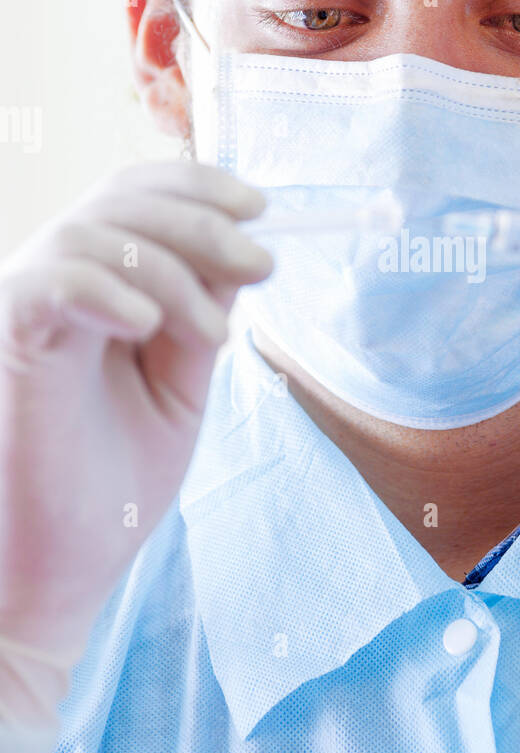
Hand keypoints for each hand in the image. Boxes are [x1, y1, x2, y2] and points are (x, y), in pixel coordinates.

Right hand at [0, 162, 271, 661]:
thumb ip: (202, 315)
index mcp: (96, 284)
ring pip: (93, 233)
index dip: (195, 186)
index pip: (135, 196)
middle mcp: (54, 282)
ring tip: (215, 337)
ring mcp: (26, 308)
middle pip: (120, 201)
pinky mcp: (8, 340)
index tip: (260, 207)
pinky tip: (148, 324)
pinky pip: (53, 283)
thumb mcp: (180, 385)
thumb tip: (241, 251)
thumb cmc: (114, 483)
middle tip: (262, 264)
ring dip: (173, 271)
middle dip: (202, 222)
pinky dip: (109, 289)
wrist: (65, 566)